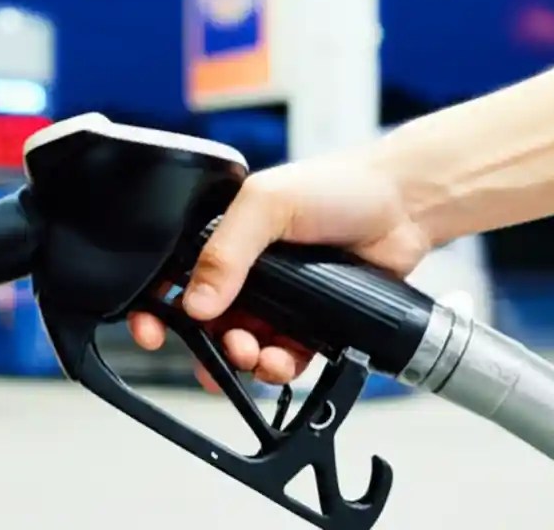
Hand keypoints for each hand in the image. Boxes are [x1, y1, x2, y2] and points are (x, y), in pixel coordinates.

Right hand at [127, 151, 432, 390]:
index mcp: (222, 237)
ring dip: (241, 361)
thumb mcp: (267, 204)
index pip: (174, 276)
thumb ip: (226, 250)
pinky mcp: (309, 323)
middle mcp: (245, 271)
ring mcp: (277, 300)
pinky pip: (282, 358)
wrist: (403, 206)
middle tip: (220, 348)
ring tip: (254, 355)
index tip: (151, 331)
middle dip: (204, 345)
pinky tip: (281, 361)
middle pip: (205, 323)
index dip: (156, 307)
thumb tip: (195, 301)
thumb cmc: (336, 187)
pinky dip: (277, 367)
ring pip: (241, 346)